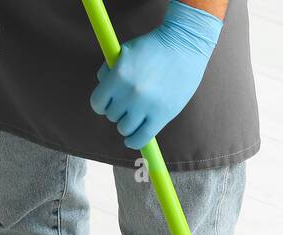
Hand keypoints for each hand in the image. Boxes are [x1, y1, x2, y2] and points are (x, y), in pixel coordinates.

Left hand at [89, 1, 222, 150]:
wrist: (184, 44)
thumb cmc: (152, 47)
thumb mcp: (124, 51)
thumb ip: (108, 71)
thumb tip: (101, 96)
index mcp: (119, 75)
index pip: (98, 103)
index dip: (102, 103)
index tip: (108, 102)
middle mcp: (131, 93)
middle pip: (112, 116)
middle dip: (118, 109)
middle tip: (128, 101)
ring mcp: (147, 106)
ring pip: (124, 129)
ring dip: (127, 123)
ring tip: (135, 114)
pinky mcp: (163, 115)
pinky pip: (141, 138)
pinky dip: (133, 142)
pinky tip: (131, 140)